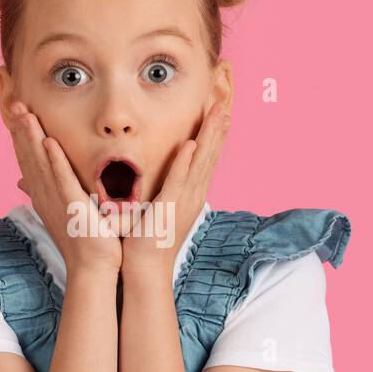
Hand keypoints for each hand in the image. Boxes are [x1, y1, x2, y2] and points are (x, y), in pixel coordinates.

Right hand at [5, 100, 122, 276]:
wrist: (94, 268)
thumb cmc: (81, 241)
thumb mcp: (62, 211)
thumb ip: (46, 191)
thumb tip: (21, 181)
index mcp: (43, 194)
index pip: (28, 158)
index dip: (19, 134)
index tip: (15, 110)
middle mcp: (45, 195)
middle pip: (28, 156)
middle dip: (20, 129)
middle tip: (13, 102)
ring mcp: (57, 201)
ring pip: (40, 163)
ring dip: (31, 137)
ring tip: (23, 113)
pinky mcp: (73, 208)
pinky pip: (62, 181)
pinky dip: (54, 161)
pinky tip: (48, 142)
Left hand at [120, 101, 229, 277]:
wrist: (146, 269)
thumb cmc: (149, 240)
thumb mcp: (162, 208)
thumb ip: (168, 189)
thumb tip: (169, 174)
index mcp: (191, 194)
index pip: (207, 158)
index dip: (214, 134)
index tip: (220, 112)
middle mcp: (193, 195)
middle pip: (210, 155)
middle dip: (218, 128)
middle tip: (226, 103)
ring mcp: (183, 201)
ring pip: (200, 162)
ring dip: (209, 136)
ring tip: (218, 113)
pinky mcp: (168, 208)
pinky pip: (177, 180)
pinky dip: (185, 162)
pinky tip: (191, 144)